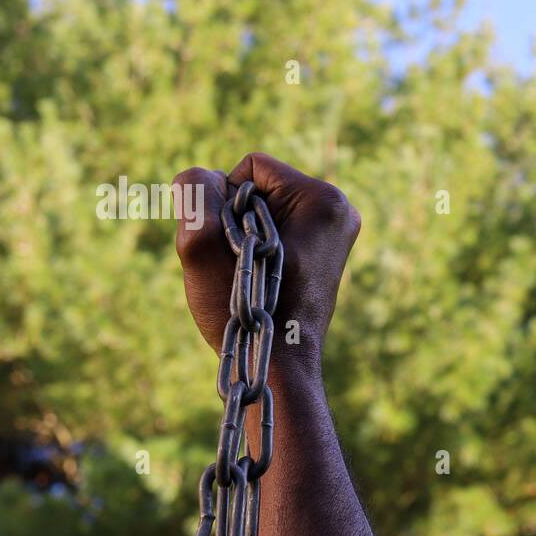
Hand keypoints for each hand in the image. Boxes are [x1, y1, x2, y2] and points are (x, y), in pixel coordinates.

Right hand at [171, 153, 360, 374]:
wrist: (278, 365)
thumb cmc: (245, 311)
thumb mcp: (202, 245)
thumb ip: (196, 193)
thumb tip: (201, 176)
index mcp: (323, 199)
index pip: (251, 169)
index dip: (225, 203)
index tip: (237, 247)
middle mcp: (339, 211)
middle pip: (259, 191)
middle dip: (236, 222)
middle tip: (243, 267)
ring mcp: (335, 233)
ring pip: (263, 214)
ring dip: (243, 240)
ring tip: (254, 277)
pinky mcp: (324, 253)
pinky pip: (275, 234)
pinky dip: (258, 253)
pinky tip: (262, 283)